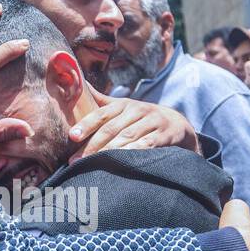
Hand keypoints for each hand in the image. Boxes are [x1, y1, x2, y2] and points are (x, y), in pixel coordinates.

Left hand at [68, 93, 197, 159]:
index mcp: (124, 104)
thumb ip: (100, 103)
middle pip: (112, 128)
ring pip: (128, 137)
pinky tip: (121, 162)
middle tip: (76, 160)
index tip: (72, 136)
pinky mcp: (164, 135)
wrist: (176, 123)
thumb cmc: (141, 118)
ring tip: (93, 165)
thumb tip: (77, 85)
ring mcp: (152, 122)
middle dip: (93, 145)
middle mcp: (137, 110)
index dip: (86, 124)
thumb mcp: (123, 108)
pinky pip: (147, 145)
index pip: (102, 114)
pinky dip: (134, 153)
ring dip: (109, 152)